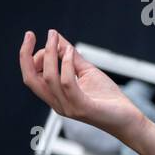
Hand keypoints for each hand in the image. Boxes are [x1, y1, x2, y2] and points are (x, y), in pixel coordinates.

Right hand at [19, 30, 146, 140]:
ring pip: (48, 78)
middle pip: (30, 79)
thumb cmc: (109, 98)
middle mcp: (57, 103)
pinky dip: (67, 65)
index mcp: (55, 96)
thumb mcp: (87, 72)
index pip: (33, 76)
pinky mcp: (82, 108)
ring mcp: (68, 107)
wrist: (129, 119)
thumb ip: (72, 57)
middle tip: (30, 34)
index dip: (33, 56)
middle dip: (25, 55)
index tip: (47, 39)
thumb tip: (57, 38)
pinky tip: (73, 52)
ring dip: (50, 55)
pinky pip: (68, 83)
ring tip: (55, 39)